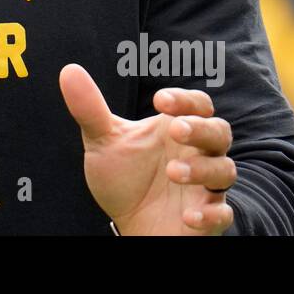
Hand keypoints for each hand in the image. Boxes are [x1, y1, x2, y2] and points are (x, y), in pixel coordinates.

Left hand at [59, 63, 235, 234]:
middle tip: (175, 131)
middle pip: (219, 132)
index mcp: (176, 129)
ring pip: (224, 170)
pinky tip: (189, 215)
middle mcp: (198, 154)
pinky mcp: (208, 218)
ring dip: (202, 169)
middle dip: (201, 129)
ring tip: (172, 173)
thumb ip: (90, 109)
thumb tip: (69, 70)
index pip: (197, 104)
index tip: (160, 101)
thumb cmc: (125, 178)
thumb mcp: (103, 142)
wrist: (128, 223)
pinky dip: (210, 214)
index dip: (185, 99)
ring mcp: (205, 186)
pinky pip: (222, 215)